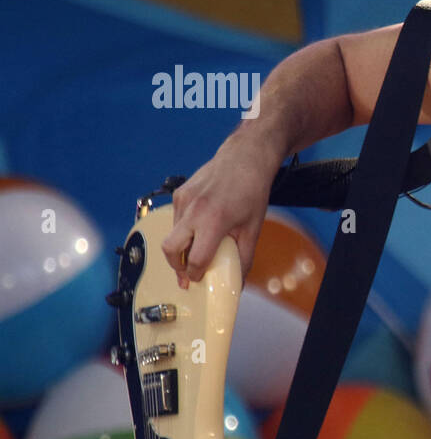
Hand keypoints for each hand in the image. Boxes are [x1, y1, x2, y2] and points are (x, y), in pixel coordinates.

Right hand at [160, 133, 279, 289]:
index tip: (197, 279)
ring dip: (180, 248)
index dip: (195, 274)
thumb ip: (244, 257)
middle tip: (186, 275)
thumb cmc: (252, 190)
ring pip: (171, 234)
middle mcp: (194, 210)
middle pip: (170, 249)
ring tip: (196, 252)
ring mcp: (183, 200)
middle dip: (176, 266)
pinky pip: (176, 219)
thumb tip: (238, 280)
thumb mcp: (254, 228)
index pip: (194, 258)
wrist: (245, 158)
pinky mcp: (180, 193)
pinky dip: (183, 230)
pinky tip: (199, 229)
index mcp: (213, 221)